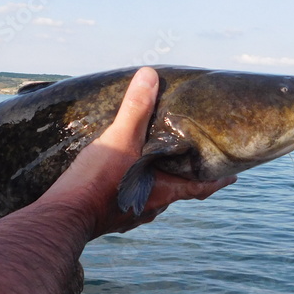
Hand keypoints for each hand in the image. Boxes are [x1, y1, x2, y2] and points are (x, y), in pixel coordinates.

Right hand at [42, 67, 235, 238]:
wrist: (60, 217)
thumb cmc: (98, 182)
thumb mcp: (121, 139)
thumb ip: (136, 109)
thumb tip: (150, 76)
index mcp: (164, 191)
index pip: (202, 186)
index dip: (218, 179)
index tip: (232, 174)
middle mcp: (150, 207)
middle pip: (176, 190)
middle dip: (182, 175)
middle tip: (187, 158)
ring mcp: (127, 215)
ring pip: (149, 195)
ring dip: (153, 181)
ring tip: (150, 161)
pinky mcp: (105, 217)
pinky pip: (125, 200)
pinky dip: (128, 187)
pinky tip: (116, 176)